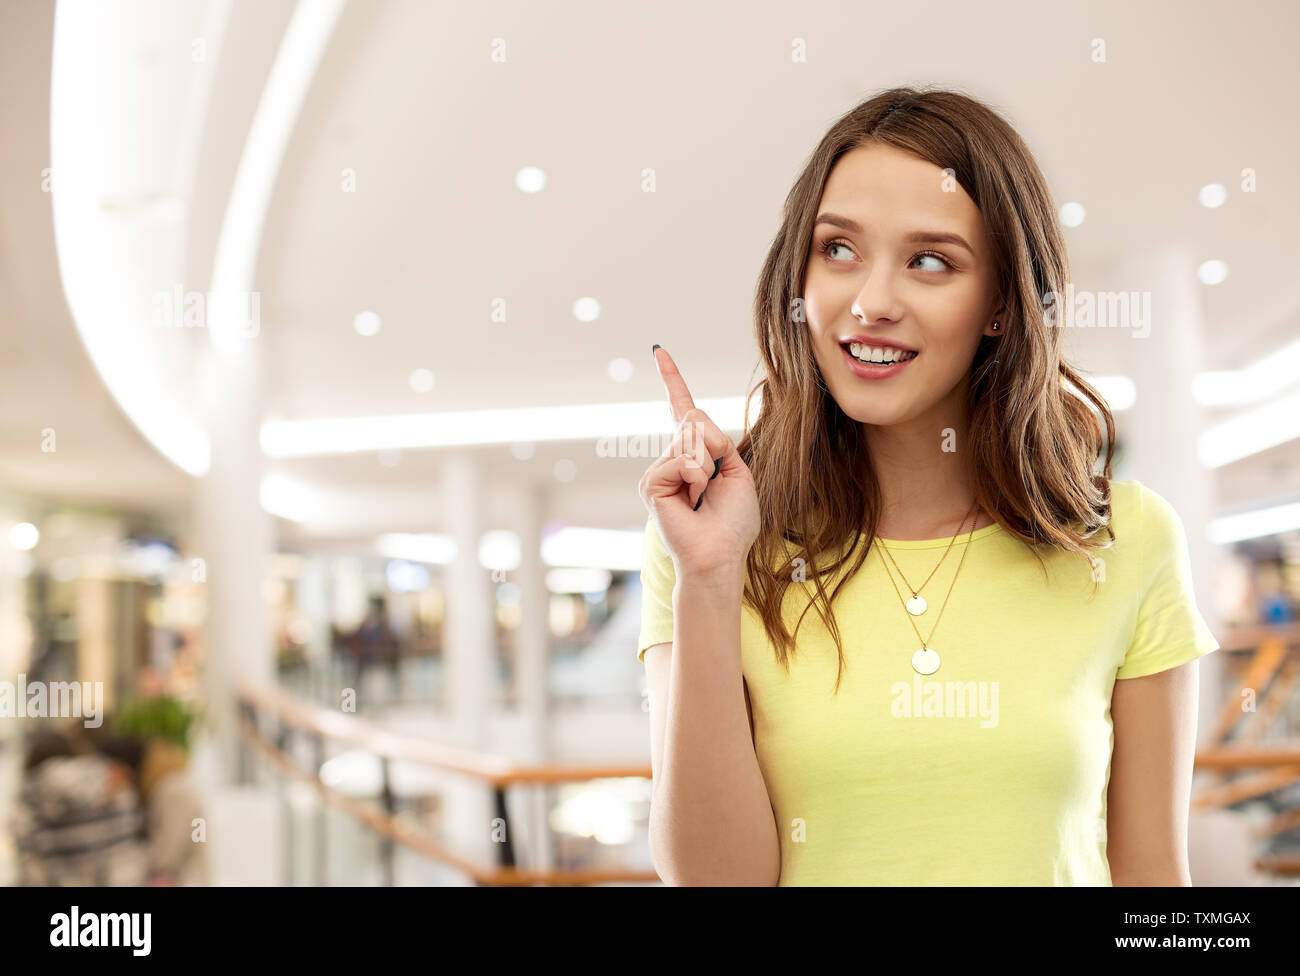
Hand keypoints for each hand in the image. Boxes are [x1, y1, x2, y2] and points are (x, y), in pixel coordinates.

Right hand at [637, 346, 759, 576]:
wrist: (720, 554)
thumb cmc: (733, 521)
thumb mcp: (738, 470)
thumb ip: (718, 440)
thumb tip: (689, 422)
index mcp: (696, 453)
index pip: (683, 409)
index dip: (672, 380)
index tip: (660, 352)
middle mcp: (674, 458)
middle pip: (696, 421)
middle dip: (716, 447)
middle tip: (714, 484)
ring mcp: (660, 470)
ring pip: (689, 440)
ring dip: (707, 467)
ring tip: (702, 496)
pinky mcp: (651, 483)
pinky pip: (679, 459)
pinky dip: (694, 477)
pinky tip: (691, 500)